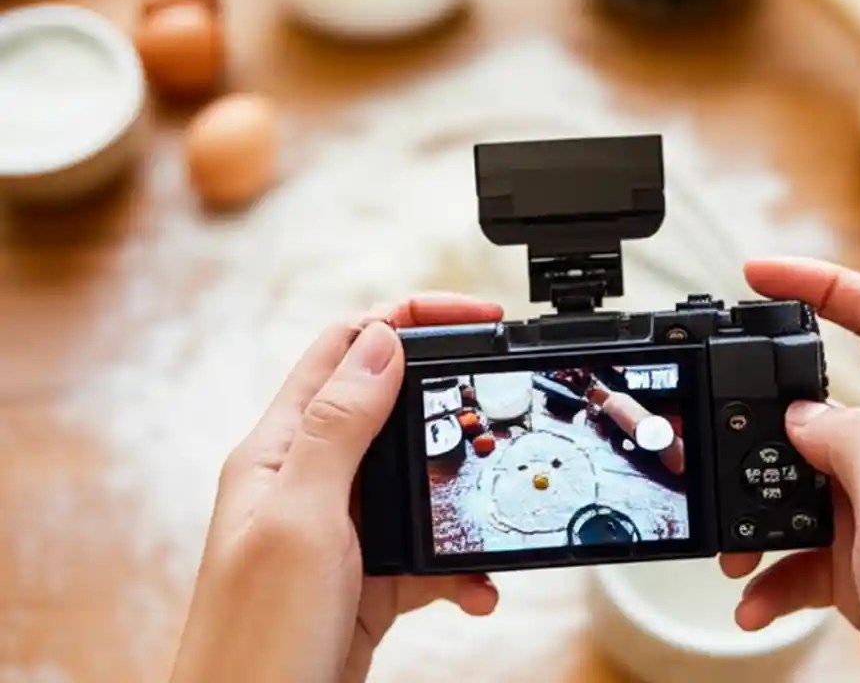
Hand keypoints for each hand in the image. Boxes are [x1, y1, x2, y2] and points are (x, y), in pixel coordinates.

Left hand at [170, 294, 505, 682]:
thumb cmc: (254, 641)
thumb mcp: (303, 522)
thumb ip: (339, 430)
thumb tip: (379, 342)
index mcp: (280, 450)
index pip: (346, 348)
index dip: (411, 317)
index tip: (479, 316)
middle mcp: (308, 480)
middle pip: (391, 406)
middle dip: (451, 402)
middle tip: (505, 402)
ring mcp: (339, 531)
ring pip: (419, 481)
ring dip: (462, 495)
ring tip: (494, 510)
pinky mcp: (367, 579)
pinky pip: (428, 553)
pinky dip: (461, 567)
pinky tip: (476, 589)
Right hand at [720, 258, 859, 681]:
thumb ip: (853, 445)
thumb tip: (801, 412)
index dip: (828, 282)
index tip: (761, 276)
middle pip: (818, 399)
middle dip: (757, 412)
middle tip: (714, 428)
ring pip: (792, 481)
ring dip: (752, 511)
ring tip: (736, 551)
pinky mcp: (857, 567)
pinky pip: (794, 553)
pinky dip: (766, 574)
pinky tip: (756, 599)